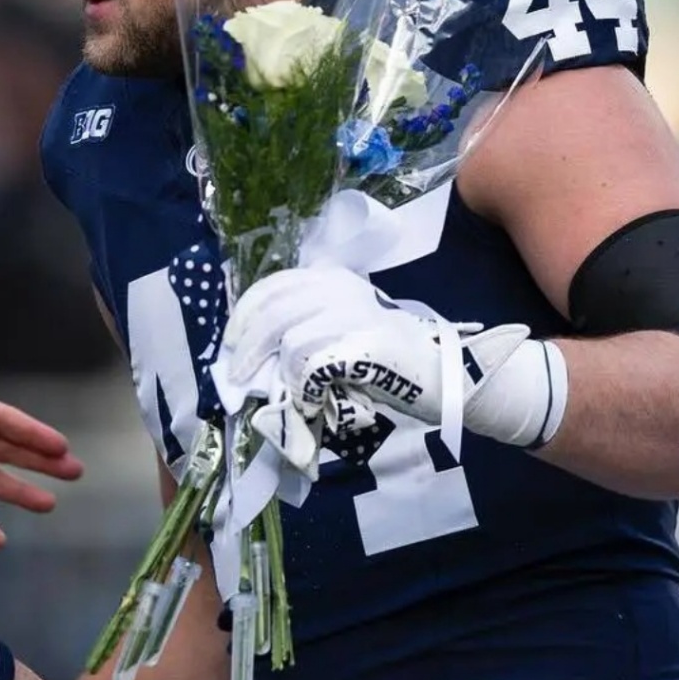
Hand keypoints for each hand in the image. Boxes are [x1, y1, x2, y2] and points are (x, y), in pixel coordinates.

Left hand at [221, 266, 558, 447]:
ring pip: (287, 335)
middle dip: (246, 345)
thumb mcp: (344, 330)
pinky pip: (310, 361)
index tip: (231, 345)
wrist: (447, 375)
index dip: (244, 316)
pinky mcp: (362, 342)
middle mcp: (340, 287)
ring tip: (276, 394)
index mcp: (333, 279)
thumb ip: (306, 328)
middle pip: (272, 309)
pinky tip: (313, 400)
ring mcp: (353, 312)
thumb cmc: (390, 361)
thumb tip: (255, 352)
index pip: (272, 286)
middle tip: (236, 378)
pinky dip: (303, 385)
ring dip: (275, 371)